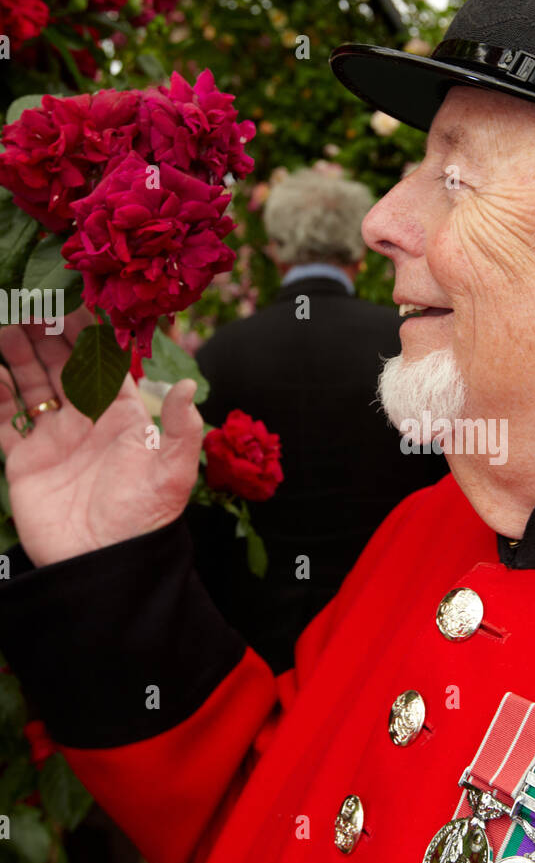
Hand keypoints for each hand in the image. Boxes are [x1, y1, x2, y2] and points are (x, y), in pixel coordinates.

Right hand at [0, 308, 203, 566]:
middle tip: (27, 297)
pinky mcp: (26, 462)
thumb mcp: (173, 475)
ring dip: (18, 354)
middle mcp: (86, 421)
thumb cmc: (144, 519)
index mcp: (123, 417)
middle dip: (46, 331)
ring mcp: (54, 440)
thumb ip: (182, 431)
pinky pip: (3, 422)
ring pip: (31, 385)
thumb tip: (188, 386)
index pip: (104, 363)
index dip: (89, 332)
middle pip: (62, 365)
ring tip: (5, 322)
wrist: (104, 565)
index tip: (74, 297)